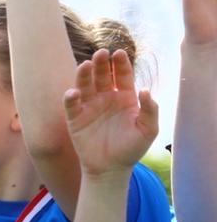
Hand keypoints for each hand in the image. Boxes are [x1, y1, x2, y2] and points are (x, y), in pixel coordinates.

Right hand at [64, 48, 158, 174]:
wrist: (111, 169)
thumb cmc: (131, 149)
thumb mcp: (148, 130)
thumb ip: (150, 110)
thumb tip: (145, 90)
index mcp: (125, 98)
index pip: (123, 76)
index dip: (121, 64)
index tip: (119, 53)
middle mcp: (106, 98)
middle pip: (103, 76)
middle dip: (101, 64)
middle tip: (101, 53)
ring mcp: (90, 107)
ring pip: (85, 85)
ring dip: (84, 74)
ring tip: (85, 65)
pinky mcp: (75, 118)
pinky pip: (71, 104)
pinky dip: (71, 97)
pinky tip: (74, 92)